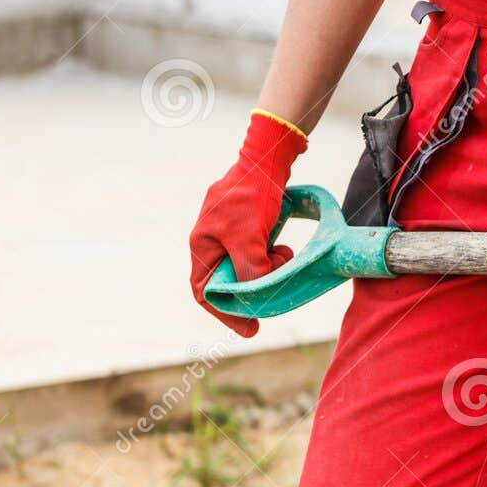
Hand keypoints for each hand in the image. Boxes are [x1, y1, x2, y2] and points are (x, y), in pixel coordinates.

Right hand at [189, 111, 307, 336]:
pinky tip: (283, 249)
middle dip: (252, 289)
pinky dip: (272, 256)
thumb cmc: (252, 195)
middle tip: (272, 302)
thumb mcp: (249, 237)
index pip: (205, 291)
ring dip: (266, 270)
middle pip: (228, 280)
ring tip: (282, 262)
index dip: (225, 312)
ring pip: (246, 266)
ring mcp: (230, 232)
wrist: (268, 158)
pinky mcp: (248, 225)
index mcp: (202, 245)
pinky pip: (257, 251)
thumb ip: (249, 269)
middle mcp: (212, 240)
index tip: (248, 327)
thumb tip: (255, 295)